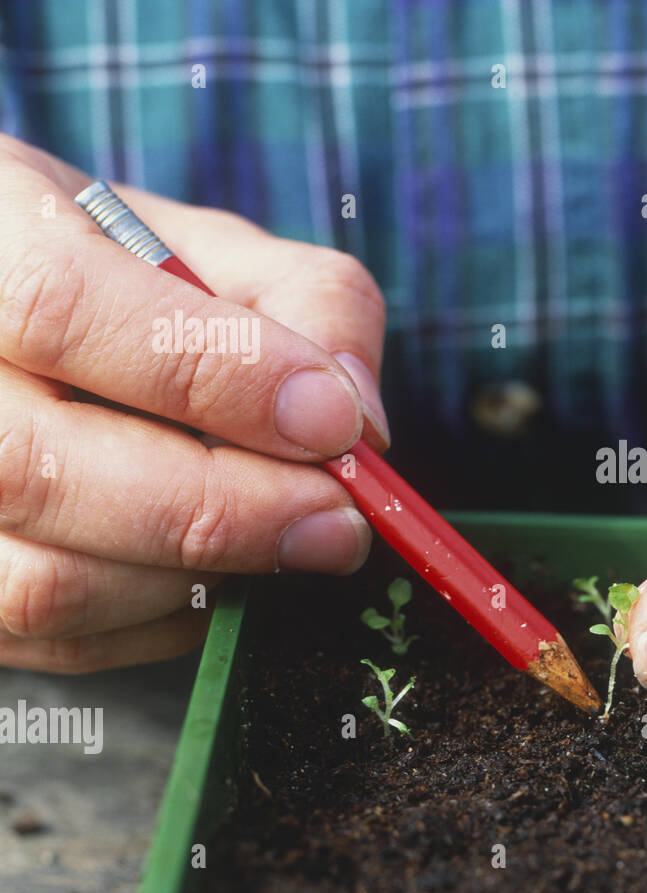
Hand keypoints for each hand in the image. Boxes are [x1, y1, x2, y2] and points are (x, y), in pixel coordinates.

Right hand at [0, 135, 389, 670]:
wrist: (12, 317)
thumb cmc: (120, 277)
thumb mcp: (214, 248)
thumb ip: (307, 301)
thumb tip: (359, 422)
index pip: (60, 306)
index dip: (212, 375)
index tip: (331, 424)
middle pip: (39, 471)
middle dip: (222, 511)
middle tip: (337, 523)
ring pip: (45, 580)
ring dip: (197, 578)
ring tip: (288, 543)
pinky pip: (53, 638)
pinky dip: (162, 622)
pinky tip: (218, 575)